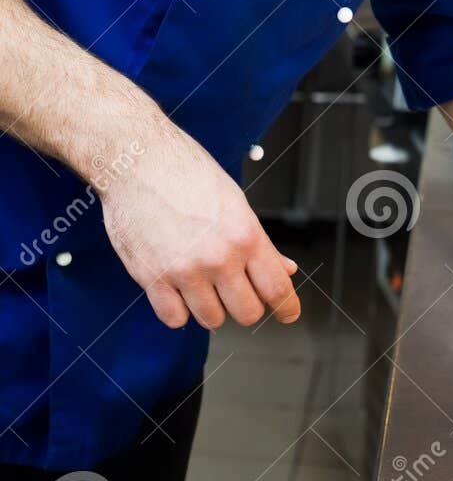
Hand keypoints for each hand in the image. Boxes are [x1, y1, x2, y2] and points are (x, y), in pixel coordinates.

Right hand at [99, 117, 300, 331]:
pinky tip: (178, 291)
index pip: (277, 288)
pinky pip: (174, 319)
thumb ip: (260, 243)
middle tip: (236, 291)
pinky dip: (178, 310)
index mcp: (245, 235)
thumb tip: (286, 268)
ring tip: (203, 286)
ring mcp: (185, 270)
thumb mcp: (235, 202)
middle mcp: (219, 257)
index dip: (287, 307)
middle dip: (245, 306)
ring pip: (213, 320)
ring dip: (211, 309)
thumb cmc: (185, 173)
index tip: (288, 314)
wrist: (137, 161)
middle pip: (248, 312)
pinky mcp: (153, 278)